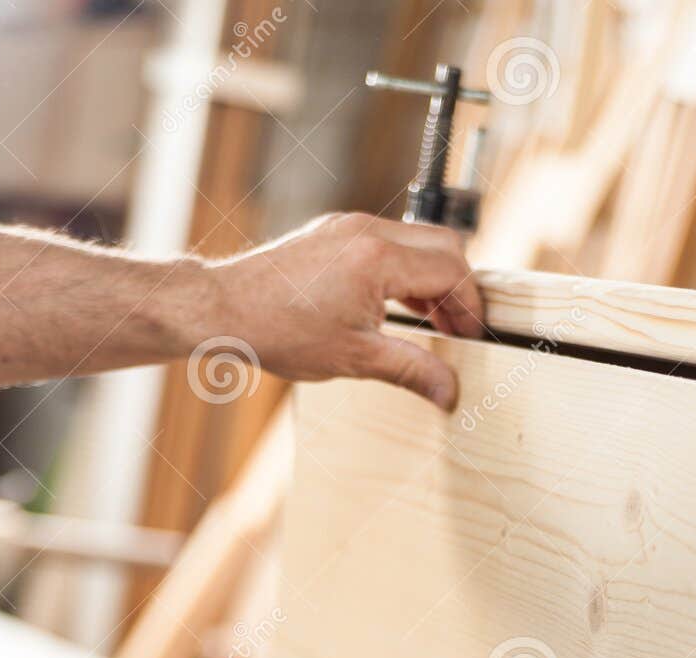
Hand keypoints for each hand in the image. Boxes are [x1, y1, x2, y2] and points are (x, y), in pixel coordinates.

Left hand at [204, 212, 483, 410]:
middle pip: (443, 247)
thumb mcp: (354, 358)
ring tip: (434, 324)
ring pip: (416, 243)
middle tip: (460, 330)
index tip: (473, 337)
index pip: (452, 272)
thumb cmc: (278, 330)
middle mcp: (367, 231)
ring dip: (432, 281)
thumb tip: (449, 392)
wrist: (223, 309)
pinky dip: (404, 273)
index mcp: (379, 257)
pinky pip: (387, 244)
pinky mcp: (334, 233)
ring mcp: (349, 227)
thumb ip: (411, 370)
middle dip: (460, 289)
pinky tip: (399, 308)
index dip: (471, 307)